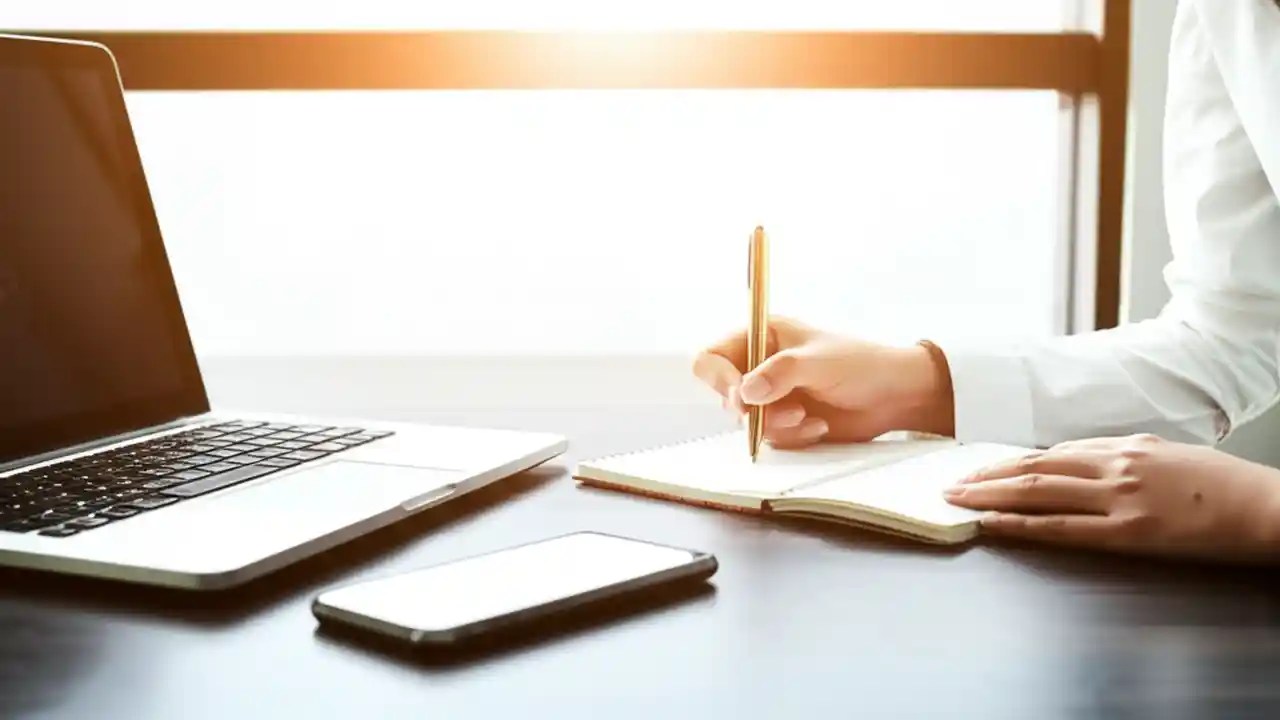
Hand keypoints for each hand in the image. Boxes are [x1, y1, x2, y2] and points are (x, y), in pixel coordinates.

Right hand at [691, 317, 953, 447]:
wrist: (895, 396)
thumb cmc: (860, 364)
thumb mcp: (818, 362)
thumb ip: (779, 373)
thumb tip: (744, 394)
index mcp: (762, 336)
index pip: (713, 357)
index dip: (719, 378)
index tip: (740, 397)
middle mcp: (760, 365)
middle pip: (725, 394)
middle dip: (753, 410)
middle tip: (785, 411)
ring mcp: (771, 396)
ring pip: (747, 422)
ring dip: (776, 425)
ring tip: (807, 417)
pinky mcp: (785, 421)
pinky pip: (770, 437)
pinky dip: (793, 436)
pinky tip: (819, 426)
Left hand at [944, 434, 1279, 562]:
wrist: (1268, 507)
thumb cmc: (1224, 487)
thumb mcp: (1172, 455)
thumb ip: (1128, 457)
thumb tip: (1090, 463)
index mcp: (1127, 445)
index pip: (1055, 453)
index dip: (1013, 462)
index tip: (984, 468)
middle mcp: (1116, 464)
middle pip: (1035, 467)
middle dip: (987, 474)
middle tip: (951, 482)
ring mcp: (1120, 497)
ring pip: (1038, 490)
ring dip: (990, 494)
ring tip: (957, 499)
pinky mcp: (1129, 531)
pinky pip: (1062, 528)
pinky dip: (1020, 524)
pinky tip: (993, 523)